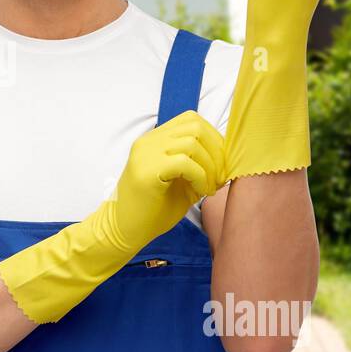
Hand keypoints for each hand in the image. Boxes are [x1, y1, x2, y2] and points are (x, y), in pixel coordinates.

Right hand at [99, 110, 225, 253]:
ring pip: (192, 142)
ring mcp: (145, 153)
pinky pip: (185, 163)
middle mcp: (148, 141)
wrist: (123, 231)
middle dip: (217, 151)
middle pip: (195, 126)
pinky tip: (199, 192)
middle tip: (220, 177)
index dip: (213, 139)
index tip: (221, 165)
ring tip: (210, 187)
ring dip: (210, 166)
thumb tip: (227, 160)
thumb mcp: (180, 182)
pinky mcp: (146, 171)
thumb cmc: (152, 210)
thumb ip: (198, 166)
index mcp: (154, 140)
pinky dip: (200, 176)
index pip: (192, 120)